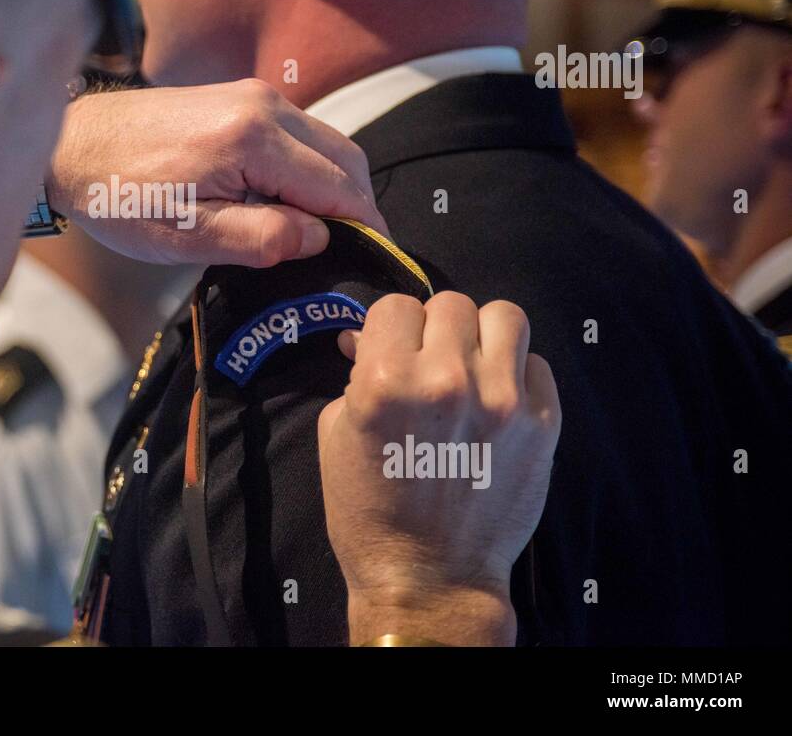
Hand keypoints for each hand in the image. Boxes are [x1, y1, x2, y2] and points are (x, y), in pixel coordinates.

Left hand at [46, 79, 385, 266]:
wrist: (71, 145)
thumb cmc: (118, 194)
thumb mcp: (186, 235)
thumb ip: (260, 237)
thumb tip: (320, 237)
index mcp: (253, 138)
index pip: (339, 187)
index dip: (365, 229)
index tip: (379, 263)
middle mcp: (263, 105)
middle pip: (345, 159)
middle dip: (357, 208)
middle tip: (352, 255)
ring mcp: (254, 95)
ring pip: (326, 145)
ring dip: (332, 189)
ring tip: (314, 235)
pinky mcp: (241, 98)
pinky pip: (299, 136)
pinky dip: (308, 170)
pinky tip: (286, 204)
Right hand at [317, 292, 560, 645]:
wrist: (429, 577)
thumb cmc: (369, 512)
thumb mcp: (337, 435)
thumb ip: (354, 376)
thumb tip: (366, 337)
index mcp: (385, 381)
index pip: (395, 306)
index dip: (390, 329)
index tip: (392, 350)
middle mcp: (446, 380)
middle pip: (449, 304)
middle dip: (435, 330)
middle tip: (430, 363)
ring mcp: (502, 400)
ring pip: (505, 316)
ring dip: (484, 336)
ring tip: (474, 366)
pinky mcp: (543, 422)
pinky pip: (538, 363)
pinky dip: (518, 373)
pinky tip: (499, 400)